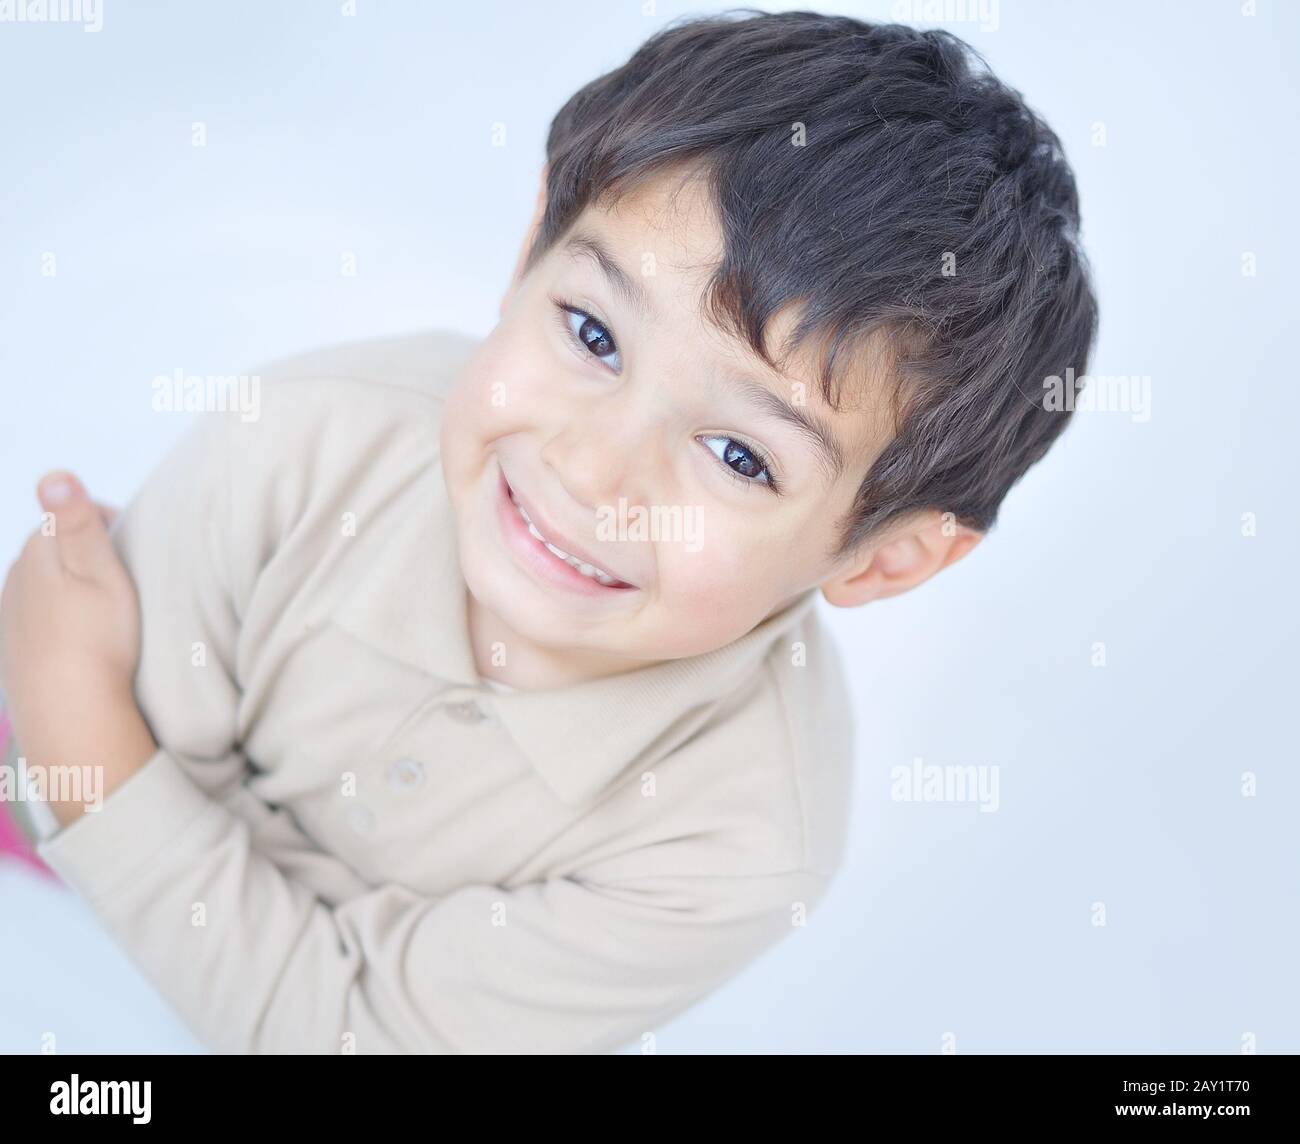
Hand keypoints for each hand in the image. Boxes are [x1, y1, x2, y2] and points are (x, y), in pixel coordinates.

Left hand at [0, 471, 155, 825]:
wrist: (68, 714)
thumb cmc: (96, 640)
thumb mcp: (99, 573)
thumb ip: (75, 522)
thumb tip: (52, 472)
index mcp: (37, 553)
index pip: (70, 516)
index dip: (109, 525)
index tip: (137, 550)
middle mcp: (14, 580)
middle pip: (56, 549)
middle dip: (91, 556)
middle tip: (129, 583)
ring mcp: (10, 616)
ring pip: (48, 584)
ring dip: (77, 589)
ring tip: (110, 614)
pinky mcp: (16, 648)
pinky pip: (42, 618)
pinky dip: (64, 621)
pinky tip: (87, 641)